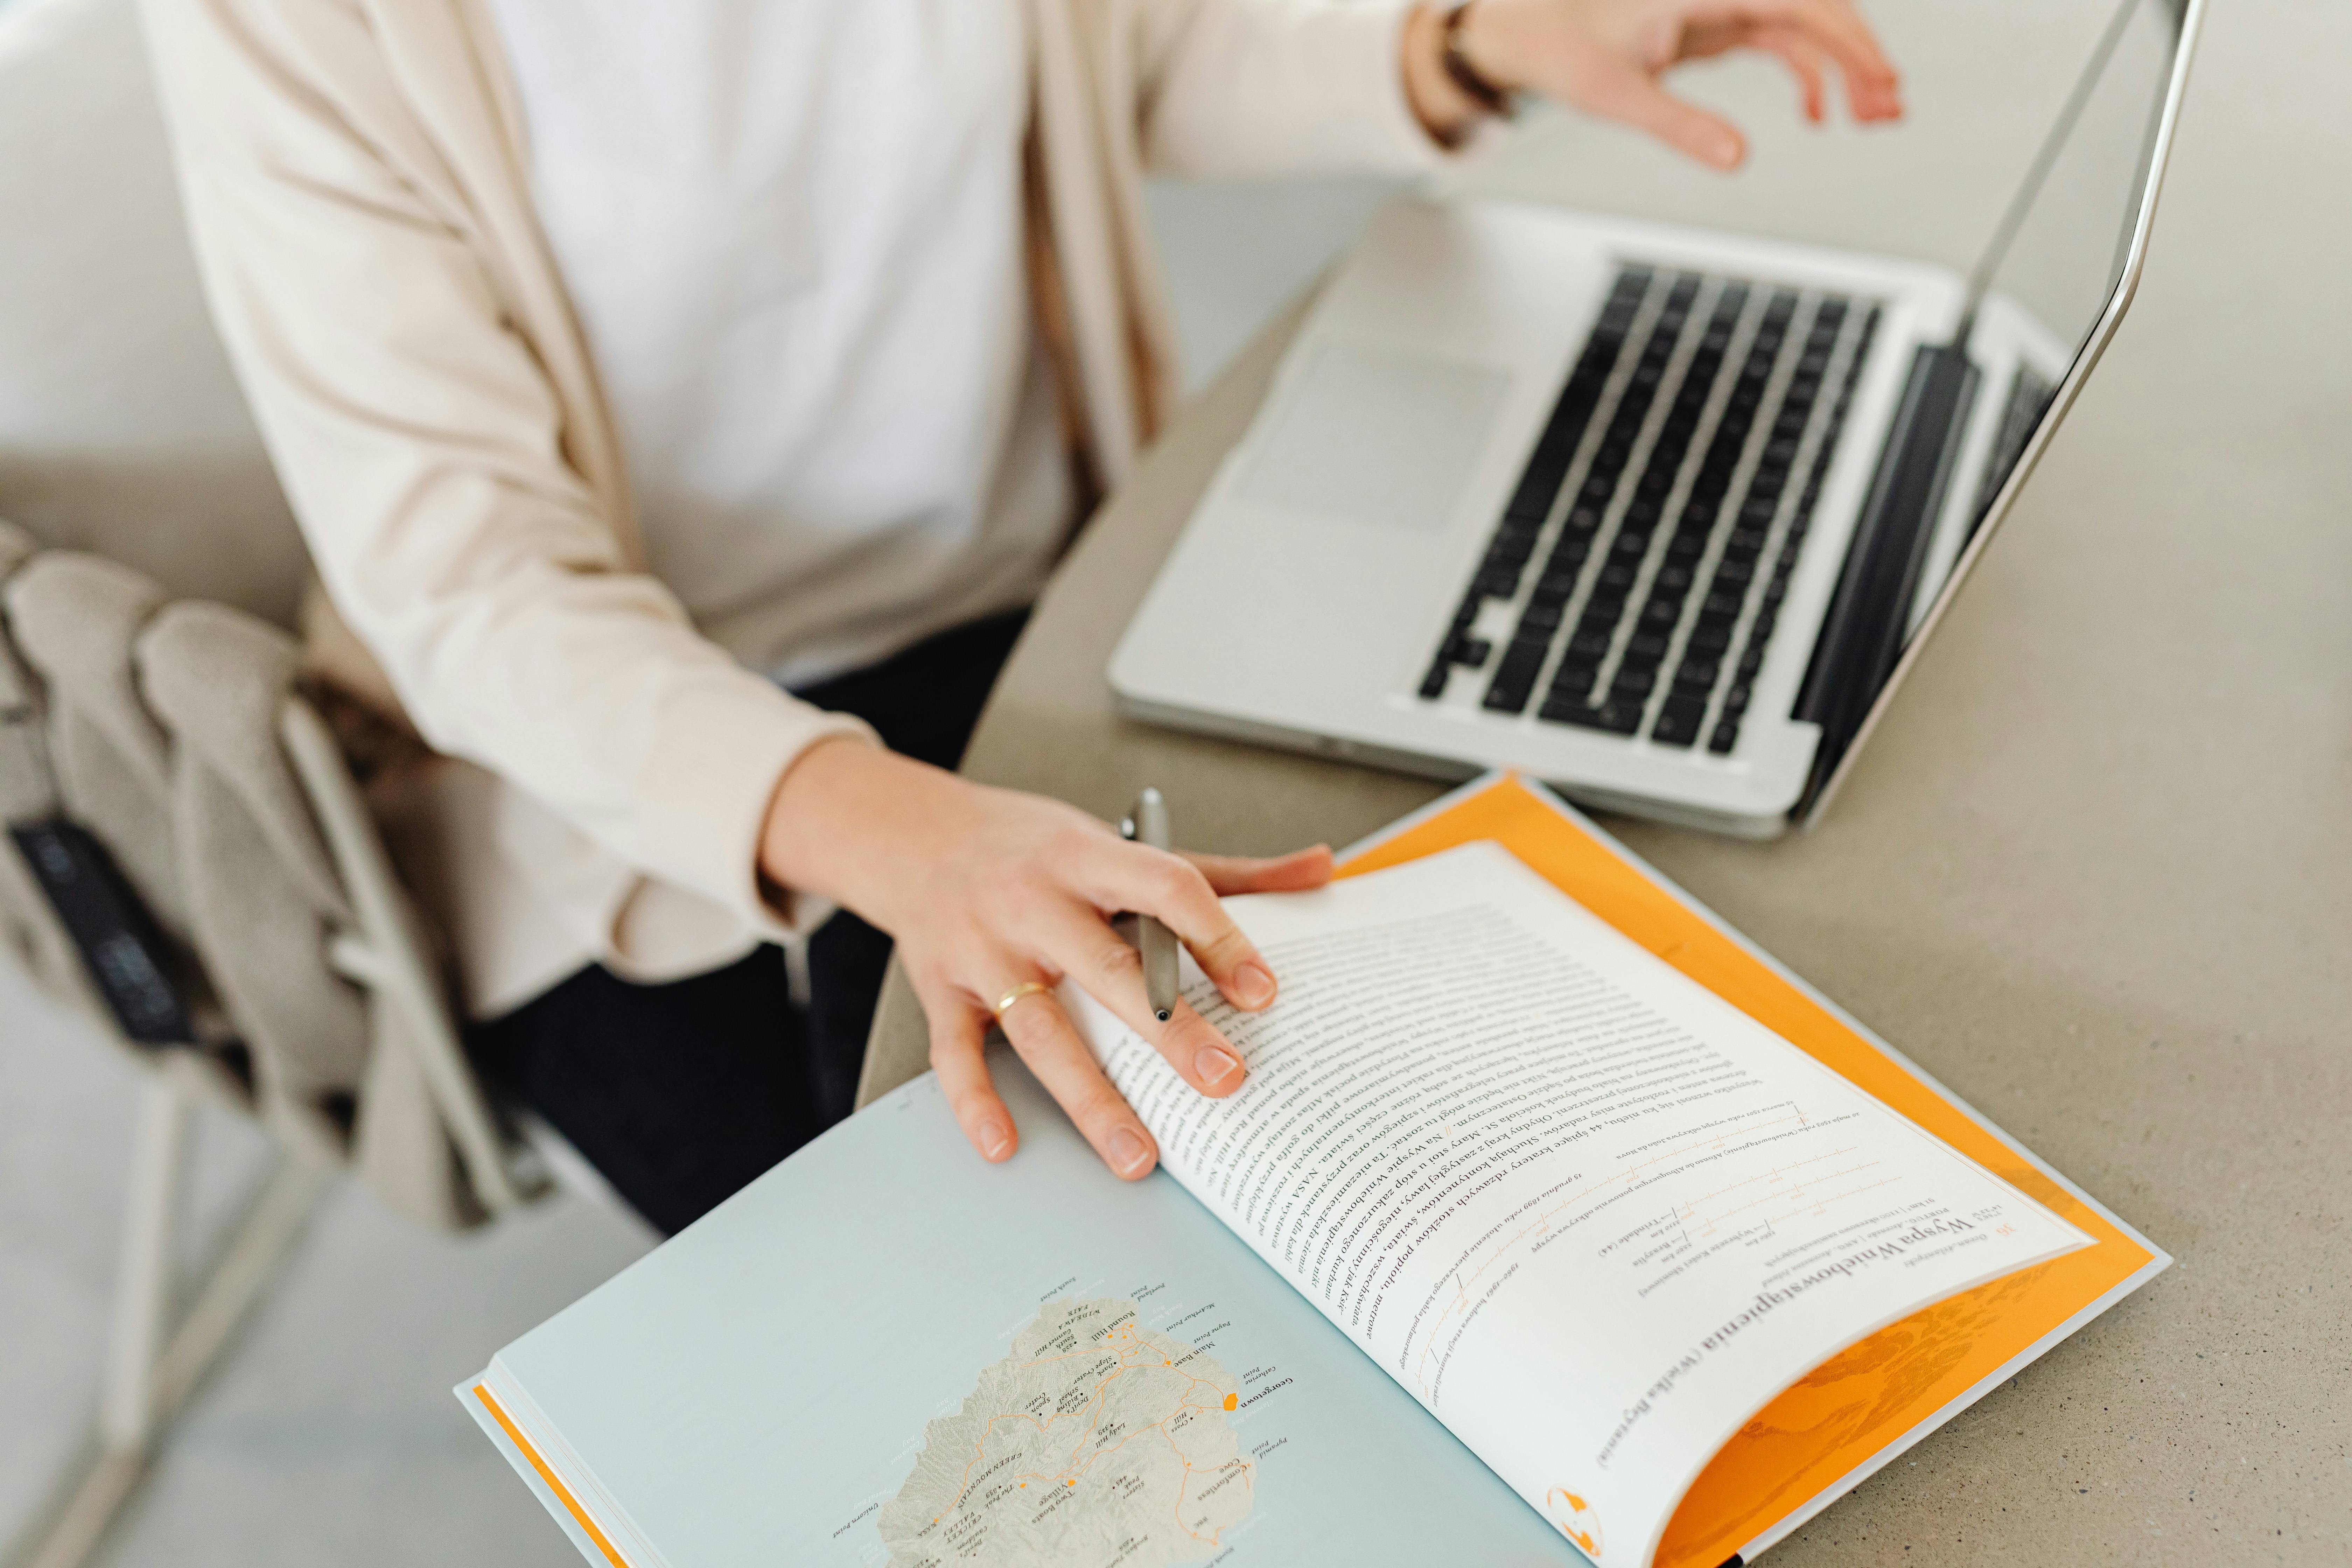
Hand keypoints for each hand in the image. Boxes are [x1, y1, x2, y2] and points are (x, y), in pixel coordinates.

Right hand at [760, 739, 1332, 1177]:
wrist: (913, 835)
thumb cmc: (1031, 847)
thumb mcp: (1118, 844)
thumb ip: (1218, 869)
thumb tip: (1319, 869)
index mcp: (1084, 857)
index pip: (1163, 888)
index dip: (1216, 937)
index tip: (1261, 992)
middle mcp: (1030, 902)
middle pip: (1106, 969)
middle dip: (1167, 1030)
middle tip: (1223, 1080)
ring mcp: (981, 950)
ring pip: (1038, 1028)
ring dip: (1089, 1096)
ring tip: (1139, 1154)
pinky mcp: (941, 991)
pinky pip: (955, 1054)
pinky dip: (976, 1102)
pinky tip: (1007, 1144)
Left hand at [1404, 0, 1903, 169]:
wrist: (1530, 30)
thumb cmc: (1562, 46)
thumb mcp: (1617, 94)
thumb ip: (1680, 125)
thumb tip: (1738, 159)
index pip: (1801, 3)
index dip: (1851, 39)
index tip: (1883, 79)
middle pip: (1817, 11)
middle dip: (1861, 57)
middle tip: (1891, 110)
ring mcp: (1727, 4)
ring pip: (1807, 30)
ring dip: (1844, 71)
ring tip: (1873, 119)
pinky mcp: (1721, 24)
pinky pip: (1783, 43)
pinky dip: (1809, 76)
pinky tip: (1821, 116)